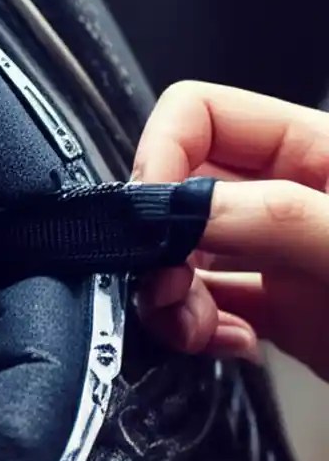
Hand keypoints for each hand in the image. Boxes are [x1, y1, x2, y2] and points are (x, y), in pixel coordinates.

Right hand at [133, 81, 328, 379]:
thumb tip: (180, 206)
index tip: (147, 218)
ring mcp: (286, 257)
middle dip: (158, 242)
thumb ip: (276, 217)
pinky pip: (210, 311)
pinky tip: (231, 345)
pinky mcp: (286, 314)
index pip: (202, 115)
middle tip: (169, 286)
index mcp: (320, 152)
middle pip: (180, 192)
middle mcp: (294, 198)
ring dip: (172, 297)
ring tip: (198, 329)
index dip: (160, 156)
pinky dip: (201, 331)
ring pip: (184, 256)